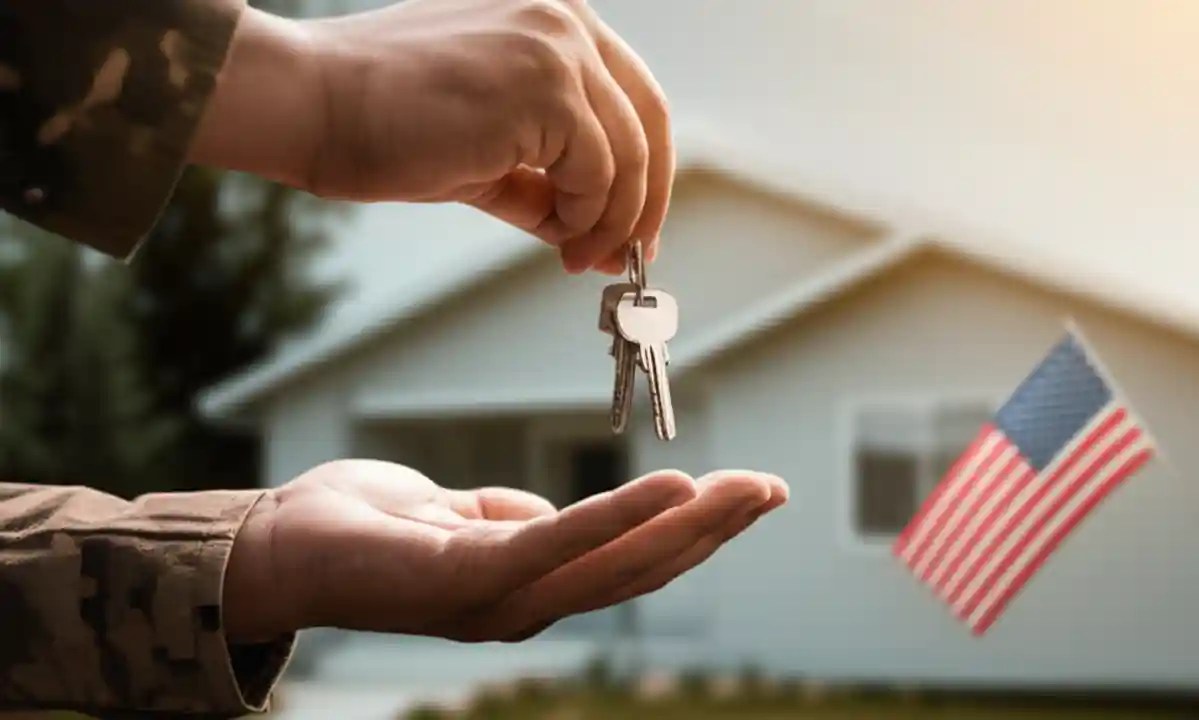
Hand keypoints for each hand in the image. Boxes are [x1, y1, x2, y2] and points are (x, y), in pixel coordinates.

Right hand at [193, 0, 673, 274]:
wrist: (314, 104)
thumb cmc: (381, 120)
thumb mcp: (489, 152)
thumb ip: (548, 183)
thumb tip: (597, 236)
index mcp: (552, 17)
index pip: (632, 95)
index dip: (644, 169)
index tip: (633, 224)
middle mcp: (564, 18)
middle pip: (649, 119)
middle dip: (644, 200)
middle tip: (628, 255)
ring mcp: (557, 46)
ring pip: (629, 154)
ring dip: (611, 222)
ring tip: (576, 257)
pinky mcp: (544, 86)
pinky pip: (597, 172)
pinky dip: (585, 217)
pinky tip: (555, 237)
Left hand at [222, 460, 786, 643]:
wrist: (276, 547)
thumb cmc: (363, 529)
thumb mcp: (455, 517)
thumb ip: (508, 521)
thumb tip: (549, 516)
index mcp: (527, 587)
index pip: (629, 561)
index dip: (694, 533)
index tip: (748, 493)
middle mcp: (524, 606)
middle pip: (639, 569)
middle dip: (713, 530)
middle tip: (772, 488)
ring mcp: (497, 601)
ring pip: (615, 563)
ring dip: (686, 525)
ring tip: (740, 489)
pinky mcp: (467, 579)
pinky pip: (557, 544)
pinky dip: (619, 518)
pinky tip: (669, 488)